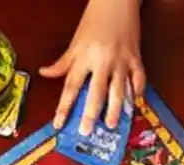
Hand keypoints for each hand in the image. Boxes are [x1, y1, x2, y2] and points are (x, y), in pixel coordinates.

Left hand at [42, 0, 146, 134]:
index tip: (58, 124)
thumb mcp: (75, 42)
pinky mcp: (136, 58)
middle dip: (90, 114)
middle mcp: (102, 61)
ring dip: (115, 109)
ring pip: (119, 90)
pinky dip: (138, 92)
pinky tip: (135, 104)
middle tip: (86, 132)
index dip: (64, 107)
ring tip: (111, 125)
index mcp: (84, 57)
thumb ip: (62, 62)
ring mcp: (121, 60)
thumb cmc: (94, 21)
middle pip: (96, 92)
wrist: (116, 2)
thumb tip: (44, 73)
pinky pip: (139, 79)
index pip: (71, 87)